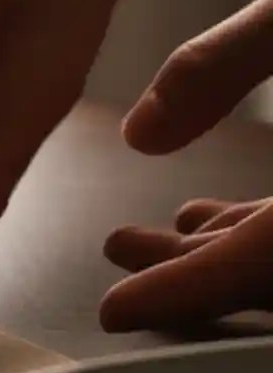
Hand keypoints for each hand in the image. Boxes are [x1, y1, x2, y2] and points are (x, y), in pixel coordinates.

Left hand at [101, 0, 272, 330]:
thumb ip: (225, 62)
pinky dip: (265, 232)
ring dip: (220, 252)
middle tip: (116, 254)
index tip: (116, 310)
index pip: (270, 263)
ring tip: (141, 236)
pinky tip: (208, 215)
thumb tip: (142, 133)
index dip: (187, 291)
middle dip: (190, 273)